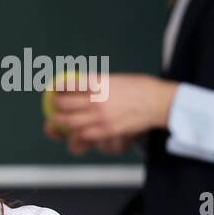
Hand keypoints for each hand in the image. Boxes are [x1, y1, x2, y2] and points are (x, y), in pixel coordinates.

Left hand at [44, 73, 176, 154]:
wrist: (159, 102)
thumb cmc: (140, 87)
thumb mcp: (116, 79)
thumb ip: (98, 83)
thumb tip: (82, 86)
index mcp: (98, 83)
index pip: (68, 85)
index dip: (58, 87)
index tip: (55, 88)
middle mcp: (96, 100)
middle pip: (63, 105)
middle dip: (55, 106)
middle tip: (54, 105)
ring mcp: (100, 117)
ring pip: (69, 123)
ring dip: (60, 122)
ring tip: (57, 120)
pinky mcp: (107, 131)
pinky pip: (84, 135)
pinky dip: (77, 134)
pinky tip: (76, 132)